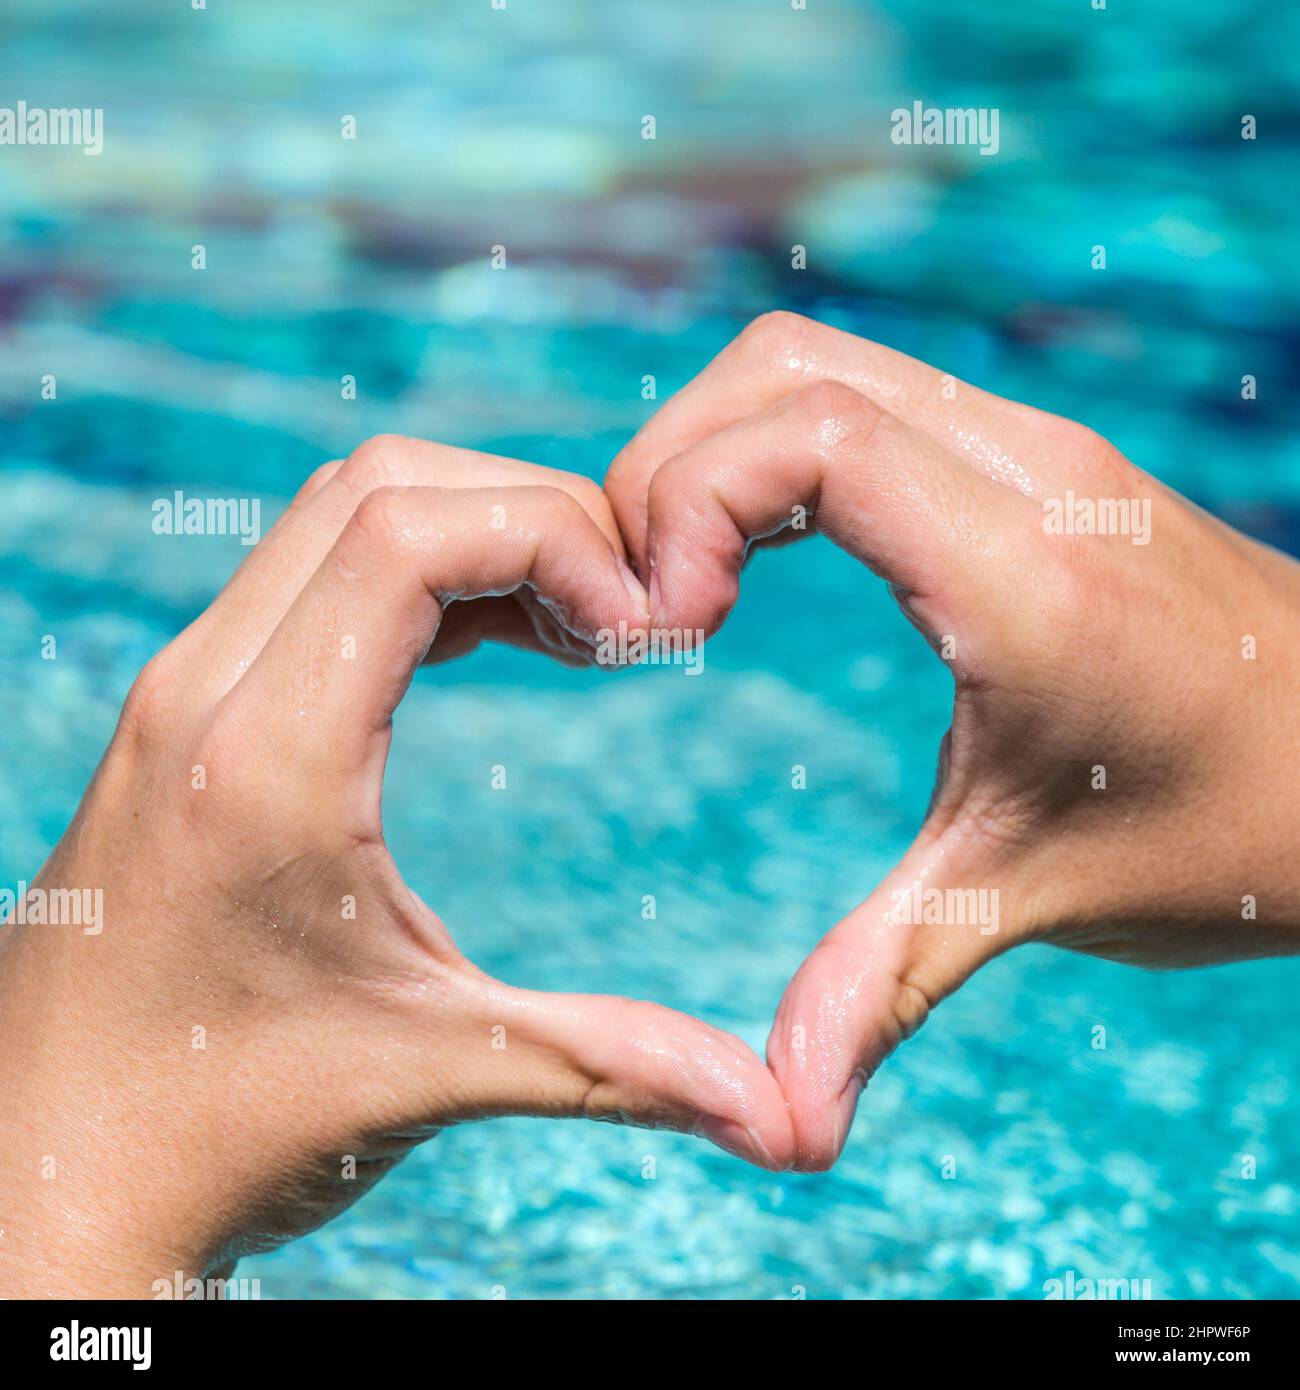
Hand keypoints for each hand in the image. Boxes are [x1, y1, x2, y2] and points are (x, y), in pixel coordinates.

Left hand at [0, 435, 794, 1296]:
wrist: (50, 1167)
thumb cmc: (223, 1129)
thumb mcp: (435, 1075)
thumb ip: (618, 1067)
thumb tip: (782, 1119)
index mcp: (264, 762)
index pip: (407, 530)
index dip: (554, 536)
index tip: (642, 630)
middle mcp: (206, 693)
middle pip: (383, 485)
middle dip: (535, 517)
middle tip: (630, 621)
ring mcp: (187, 691)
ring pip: (346, 514)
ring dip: (482, 537)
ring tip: (585, 631)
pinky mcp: (195, 710)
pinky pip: (320, 574)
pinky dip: (431, 576)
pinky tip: (507, 642)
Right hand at [605, 311, 1299, 1170]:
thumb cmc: (1226, 835)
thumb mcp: (1029, 899)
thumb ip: (884, 986)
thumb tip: (783, 1124)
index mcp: (1026, 579)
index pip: (808, 437)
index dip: (690, 506)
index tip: (664, 630)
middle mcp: (1032, 477)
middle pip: (784, 369)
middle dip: (671, 471)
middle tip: (648, 607)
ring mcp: (1036, 452)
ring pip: (817, 363)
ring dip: (717, 452)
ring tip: (687, 583)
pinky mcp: (1033, 462)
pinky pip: (864, 396)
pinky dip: (774, 451)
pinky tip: (760, 556)